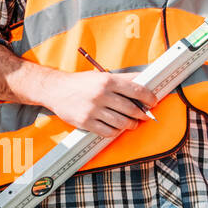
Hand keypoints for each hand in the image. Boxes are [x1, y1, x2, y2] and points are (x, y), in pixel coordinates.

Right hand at [38, 70, 157, 136]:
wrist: (55, 89)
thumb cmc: (80, 83)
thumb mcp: (101, 75)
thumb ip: (122, 78)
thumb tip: (144, 80)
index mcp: (107, 81)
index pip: (137, 91)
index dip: (149, 98)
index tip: (153, 103)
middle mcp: (101, 95)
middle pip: (131, 109)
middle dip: (141, 114)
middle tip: (144, 116)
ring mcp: (93, 110)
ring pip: (122, 122)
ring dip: (130, 125)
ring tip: (131, 123)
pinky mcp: (86, 122)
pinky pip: (108, 131)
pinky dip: (116, 131)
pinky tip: (116, 128)